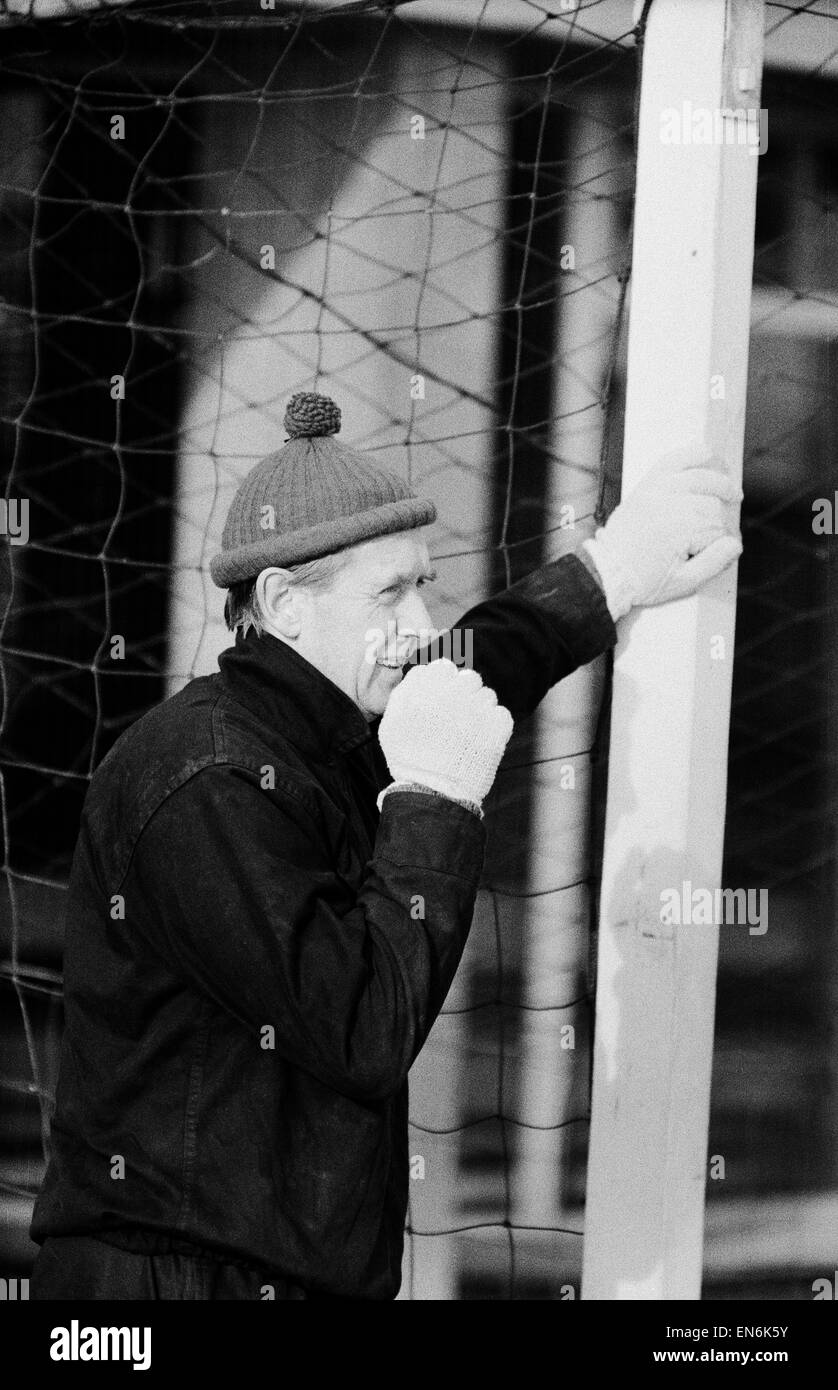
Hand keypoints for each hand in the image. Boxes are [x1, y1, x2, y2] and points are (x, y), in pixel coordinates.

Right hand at [377, 659, 513, 809]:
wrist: (432, 789)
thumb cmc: (408, 758)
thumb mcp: (392, 722)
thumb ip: (406, 693)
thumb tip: (420, 676)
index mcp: (428, 685)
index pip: (443, 667)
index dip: (444, 683)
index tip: (442, 698)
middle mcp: (454, 690)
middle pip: (468, 678)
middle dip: (464, 694)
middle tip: (457, 717)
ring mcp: (478, 706)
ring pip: (486, 695)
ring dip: (479, 710)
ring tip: (468, 734)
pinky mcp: (497, 724)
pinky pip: (501, 714)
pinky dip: (494, 726)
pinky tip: (481, 741)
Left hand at [582, 450, 742, 619]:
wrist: (608, 570)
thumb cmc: (644, 580)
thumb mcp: (682, 583)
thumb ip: (712, 564)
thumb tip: (735, 544)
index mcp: (679, 530)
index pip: (719, 527)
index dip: (728, 538)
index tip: (727, 549)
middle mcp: (669, 505)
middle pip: (712, 503)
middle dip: (724, 517)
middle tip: (725, 532)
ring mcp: (657, 490)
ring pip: (700, 476)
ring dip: (721, 483)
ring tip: (733, 493)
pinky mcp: (648, 484)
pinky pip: (675, 459)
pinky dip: (694, 454)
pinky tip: (710, 456)